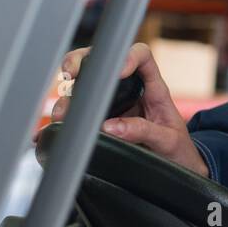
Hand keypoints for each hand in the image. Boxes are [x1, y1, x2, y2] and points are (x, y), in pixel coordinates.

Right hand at [32, 42, 208, 177]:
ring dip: (68, 98)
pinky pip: (79, 118)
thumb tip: (111, 127)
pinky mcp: (100, 124)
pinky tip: (48, 132)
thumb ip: (144, 131)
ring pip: (85, 90)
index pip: (142, 56)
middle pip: (103, 64)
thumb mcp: (168, 141)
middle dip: (81, 64)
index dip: (128, 55)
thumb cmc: (178, 151)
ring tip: (61, 116)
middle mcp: (130, 92)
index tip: (117, 72)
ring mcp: (113, 106)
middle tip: (69, 76)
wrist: (177, 171)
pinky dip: (62, 122)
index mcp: (153, 89)